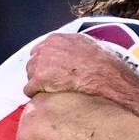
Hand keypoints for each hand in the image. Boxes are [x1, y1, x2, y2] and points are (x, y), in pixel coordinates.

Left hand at [24, 33, 138, 101]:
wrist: (109, 81)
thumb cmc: (106, 68)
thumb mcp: (93, 48)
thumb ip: (78, 48)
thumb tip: (77, 54)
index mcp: (59, 39)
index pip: (42, 50)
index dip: (47, 64)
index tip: (53, 73)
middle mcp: (48, 47)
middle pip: (33, 62)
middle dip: (41, 74)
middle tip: (53, 86)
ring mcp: (42, 62)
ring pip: (30, 76)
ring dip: (39, 86)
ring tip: (52, 94)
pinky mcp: (39, 79)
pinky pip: (30, 90)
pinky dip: (37, 96)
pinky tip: (49, 100)